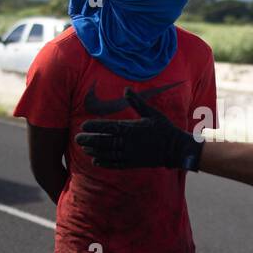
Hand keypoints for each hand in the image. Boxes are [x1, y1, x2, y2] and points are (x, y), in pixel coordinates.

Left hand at [75, 88, 202, 169]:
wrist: (175, 148)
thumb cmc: (163, 128)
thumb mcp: (151, 112)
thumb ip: (136, 102)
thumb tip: (125, 89)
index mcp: (132, 128)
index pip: (108, 127)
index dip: (94, 126)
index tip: (82, 126)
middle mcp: (129, 142)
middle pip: (104, 141)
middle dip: (89, 140)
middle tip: (77, 139)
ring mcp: (131, 154)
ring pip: (108, 153)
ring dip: (94, 151)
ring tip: (83, 149)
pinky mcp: (134, 163)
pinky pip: (116, 164)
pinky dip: (105, 163)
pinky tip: (95, 162)